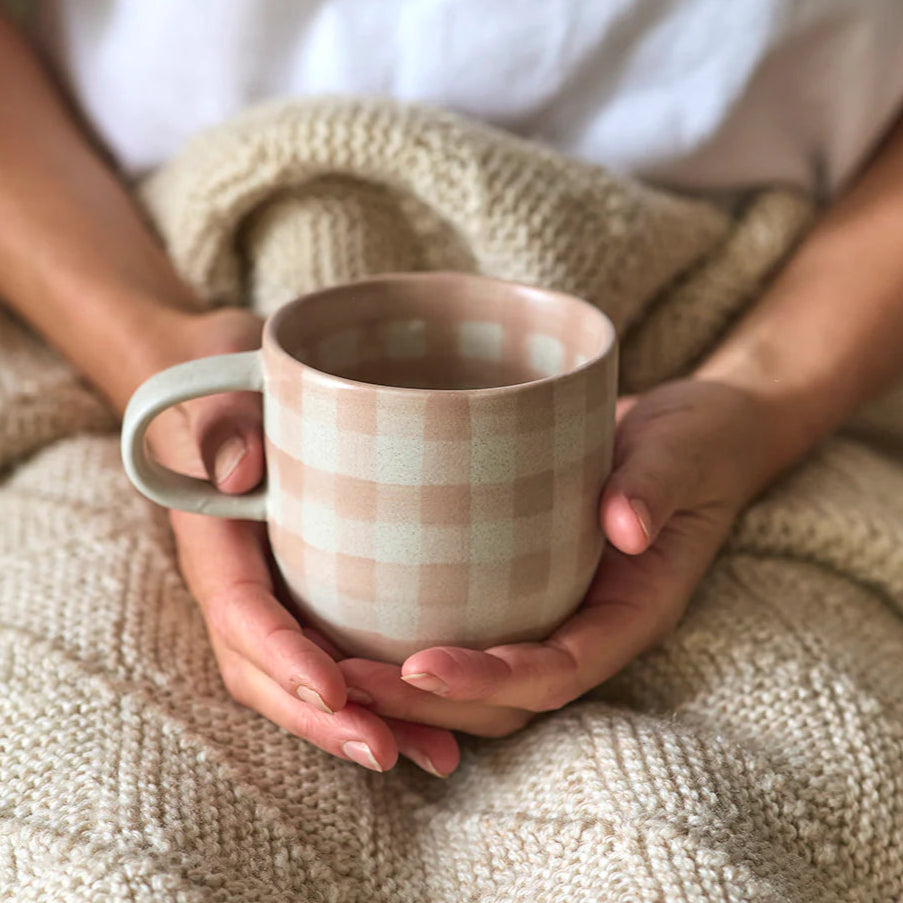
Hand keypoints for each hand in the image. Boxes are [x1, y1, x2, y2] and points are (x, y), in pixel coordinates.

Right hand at [142, 307, 459, 776]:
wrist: (237, 388)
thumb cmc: (232, 383)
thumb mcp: (222, 385)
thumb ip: (221, 422)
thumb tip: (239, 471)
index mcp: (217, 544)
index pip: (241, 611)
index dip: (281, 656)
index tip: (333, 688)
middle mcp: (246, 584)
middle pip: (269, 671)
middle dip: (324, 718)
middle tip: (387, 750)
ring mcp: (280, 596)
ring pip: (308, 678)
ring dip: (362, 723)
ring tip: (430, 755)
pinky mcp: (316, 594)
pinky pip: (340, 656)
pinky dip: (383, 696)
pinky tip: (438, 723)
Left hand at [335, 378, 791, 735]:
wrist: (689, 433)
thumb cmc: (692, 444)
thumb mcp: (682, 454)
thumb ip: (658, 487)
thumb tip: (627, 526)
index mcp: (630, 612)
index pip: (560, 672)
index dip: (491, 682)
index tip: (421, 667)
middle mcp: (586, 625)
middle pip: (504, 697)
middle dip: (426, 701)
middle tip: (344, 680)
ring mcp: (554, 610)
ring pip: (479, 680)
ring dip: (408, 687)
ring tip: (331, 668)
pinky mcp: (524, 583)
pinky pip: (471, 629)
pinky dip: (415, 639)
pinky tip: (355, 622)